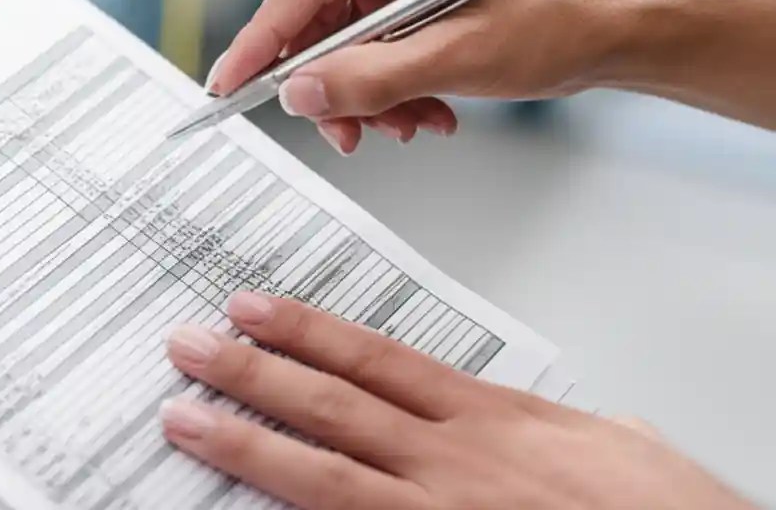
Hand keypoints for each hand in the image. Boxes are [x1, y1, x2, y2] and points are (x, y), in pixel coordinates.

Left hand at [160, 292, 753, 508]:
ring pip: (322, 472)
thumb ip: (558, 425)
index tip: (255, 310)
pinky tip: (241, 506)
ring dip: (246, 439)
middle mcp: (453, 462)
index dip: (307, 332)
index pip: (376, 361)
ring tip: (185, 414)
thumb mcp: (617, 447)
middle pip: (331, 404)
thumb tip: (543, 419)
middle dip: (251, 371)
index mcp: (492, 419)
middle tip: (189, 346)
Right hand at [209, 0, 625, 153]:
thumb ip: (373, 78)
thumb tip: (302, 95)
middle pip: (315, 29)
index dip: (262, 45)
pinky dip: (387, 97)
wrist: (602, 33)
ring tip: (408, 123)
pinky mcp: (399, 8)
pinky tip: (425, 113)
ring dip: (368, 101)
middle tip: (346, 132)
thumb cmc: (553, 18)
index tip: (226, 87)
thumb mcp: (456, 56)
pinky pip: (365, 61)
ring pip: (338, 54)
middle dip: (335, 89)